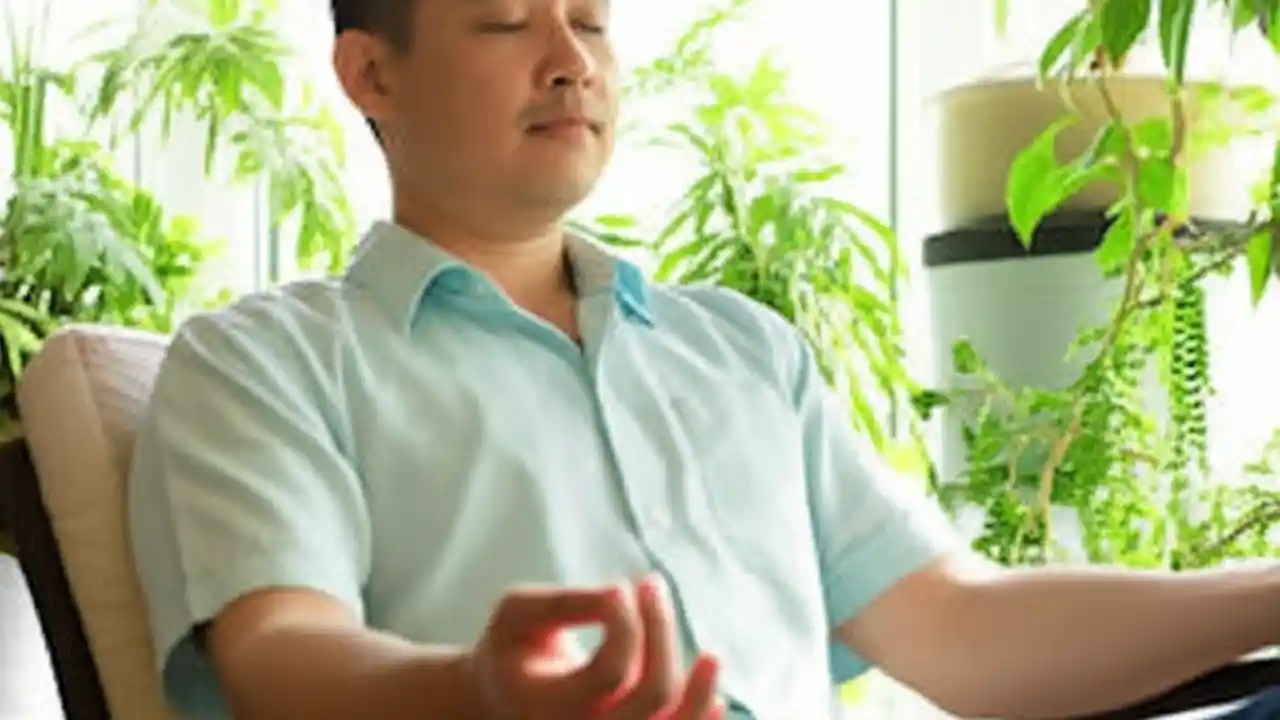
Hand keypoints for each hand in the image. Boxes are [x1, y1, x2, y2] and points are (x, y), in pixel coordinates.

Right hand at [465, 576, 723, 719]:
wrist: (497, 703)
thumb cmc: (510, 650)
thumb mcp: (517, 614)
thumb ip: (564, 602)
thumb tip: (621, 594)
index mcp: (547, 707)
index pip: (610, 670)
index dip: (625, 622)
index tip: (619, 585)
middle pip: (650, 695)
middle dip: (661, 632)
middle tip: (651, 583)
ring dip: (698, 691)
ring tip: (712, 656)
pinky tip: (715, 696)